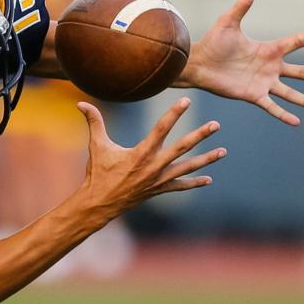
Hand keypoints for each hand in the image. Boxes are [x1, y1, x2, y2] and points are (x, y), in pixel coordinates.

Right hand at [77, 97, 225, 218]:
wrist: (99, 203)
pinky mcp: (158, 190)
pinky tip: (208, 179)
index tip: (186, 100)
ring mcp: (158, 179)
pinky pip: (180, 186)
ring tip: (223, 152)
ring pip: (187, 167)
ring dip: (206, 160)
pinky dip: (194, 183)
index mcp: (141, 153)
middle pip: (182, 147)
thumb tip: (81, 103)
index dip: (174, 113)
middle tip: (216, 125)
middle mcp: (154, 166)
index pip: (161, 129)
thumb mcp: (96, 146)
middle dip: (200, 135)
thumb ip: (94, 122)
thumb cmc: (97, 173)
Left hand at [178, 0, 303, 125]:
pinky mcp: (253, 95)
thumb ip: (242, 5)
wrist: (198, 64)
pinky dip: (283, 114)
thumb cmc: (212, 42)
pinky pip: (271, 106)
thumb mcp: (229, 22)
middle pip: (301, 72)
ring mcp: (263, 83)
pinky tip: (296, 122)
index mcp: (268, 49)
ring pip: (290, 93)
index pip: (297, 42)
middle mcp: (270, 67)